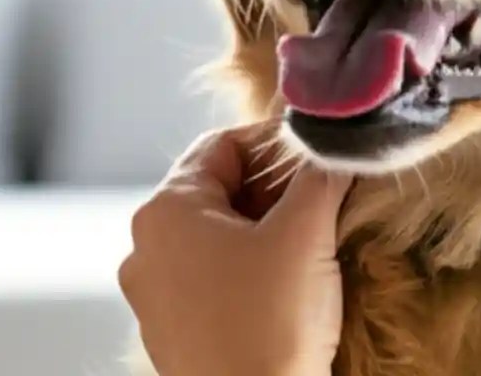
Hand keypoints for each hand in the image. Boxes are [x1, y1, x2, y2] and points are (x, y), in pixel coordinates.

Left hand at [118, 125, 351, 375]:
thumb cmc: (271, 324)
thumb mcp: (307, 232)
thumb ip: (322, 174)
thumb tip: (335, 145)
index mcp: (165, 211)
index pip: (223, 145)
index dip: (278, 145)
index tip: (321, 159)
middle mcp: (145, 249)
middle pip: (219, 191)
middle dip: (275, 191)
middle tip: (324, 202)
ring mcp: (154, 297)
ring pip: (218, 237)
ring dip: (266, 232)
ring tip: (312, 246)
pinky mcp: (172, 335)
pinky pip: (213, 281)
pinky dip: (251, 272)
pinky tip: (289, 289)